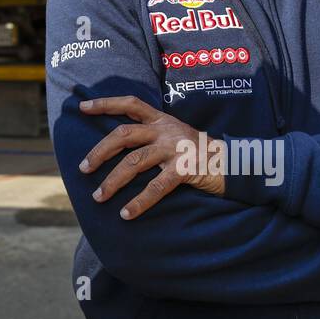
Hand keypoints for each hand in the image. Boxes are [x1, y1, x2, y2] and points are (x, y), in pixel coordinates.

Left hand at [76, 96, 224, 220]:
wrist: (236, 164)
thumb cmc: (200, 154)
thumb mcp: (176, 137)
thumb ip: (153, 137)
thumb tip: (119, 149)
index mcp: (162, 120)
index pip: (131, 104)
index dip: (106, 103)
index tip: (83, 107)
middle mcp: (166, 130)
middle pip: (124, 135)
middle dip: (100, 151)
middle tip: (83, 167)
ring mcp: (176, 149)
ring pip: (134, 162)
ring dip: (112, 181)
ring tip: (98, 196)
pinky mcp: (185, 169)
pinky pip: (156, 187)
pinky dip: (139, 202)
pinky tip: (126, 214)